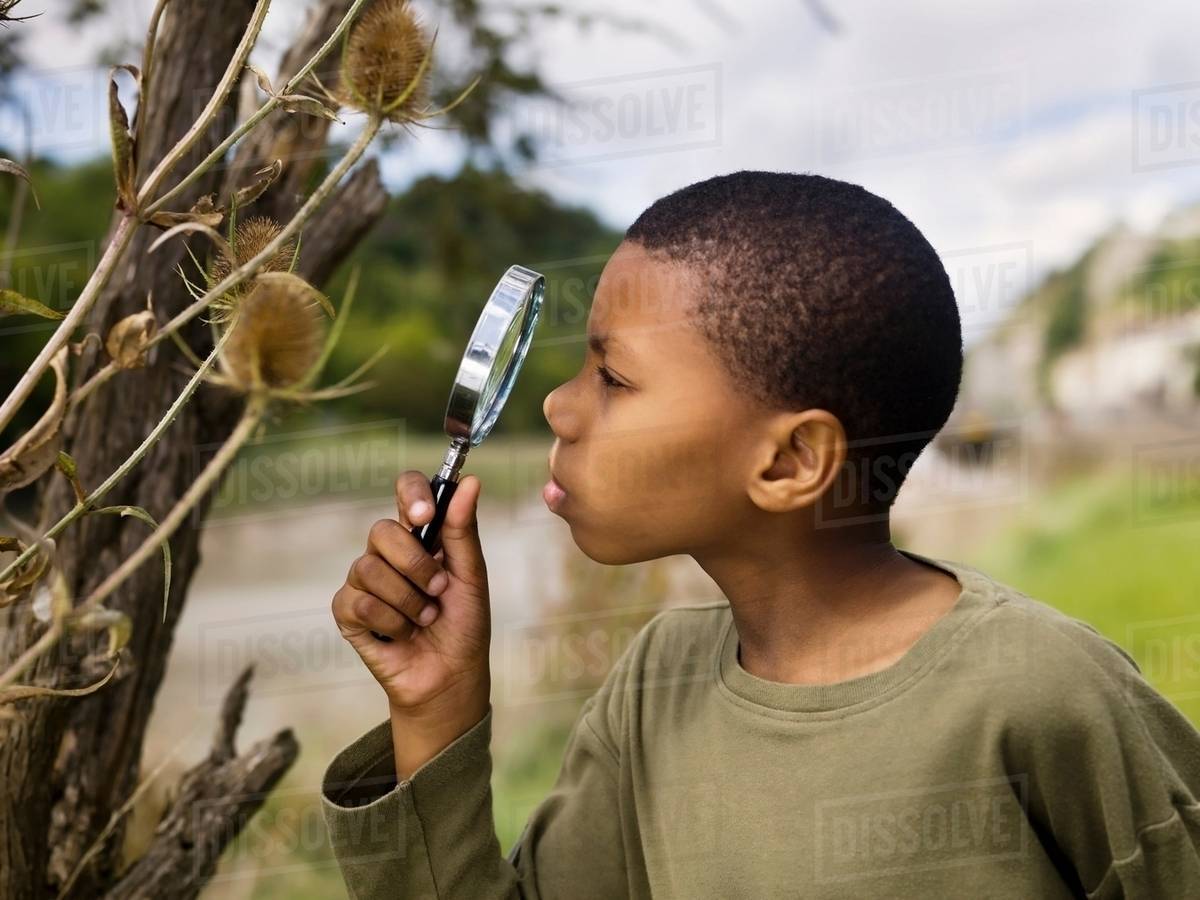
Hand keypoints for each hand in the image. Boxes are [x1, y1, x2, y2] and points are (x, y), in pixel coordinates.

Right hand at [332, 471, 490, 713]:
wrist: (450, 676)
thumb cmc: (464, 624)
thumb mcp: (471, 576)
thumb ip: (463, 530)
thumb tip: (470, 481)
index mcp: (421, 535)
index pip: (407, 490)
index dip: (412, 494)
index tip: (426, 516)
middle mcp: (388, 552)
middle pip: (381, 530)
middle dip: (416, 564)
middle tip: (439, 590)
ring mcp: (364, 581)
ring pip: (369, 569)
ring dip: (408, 601)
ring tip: (425, 618)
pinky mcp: (347, 612)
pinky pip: (360, 603)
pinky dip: (391, 622)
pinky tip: (402, 634)